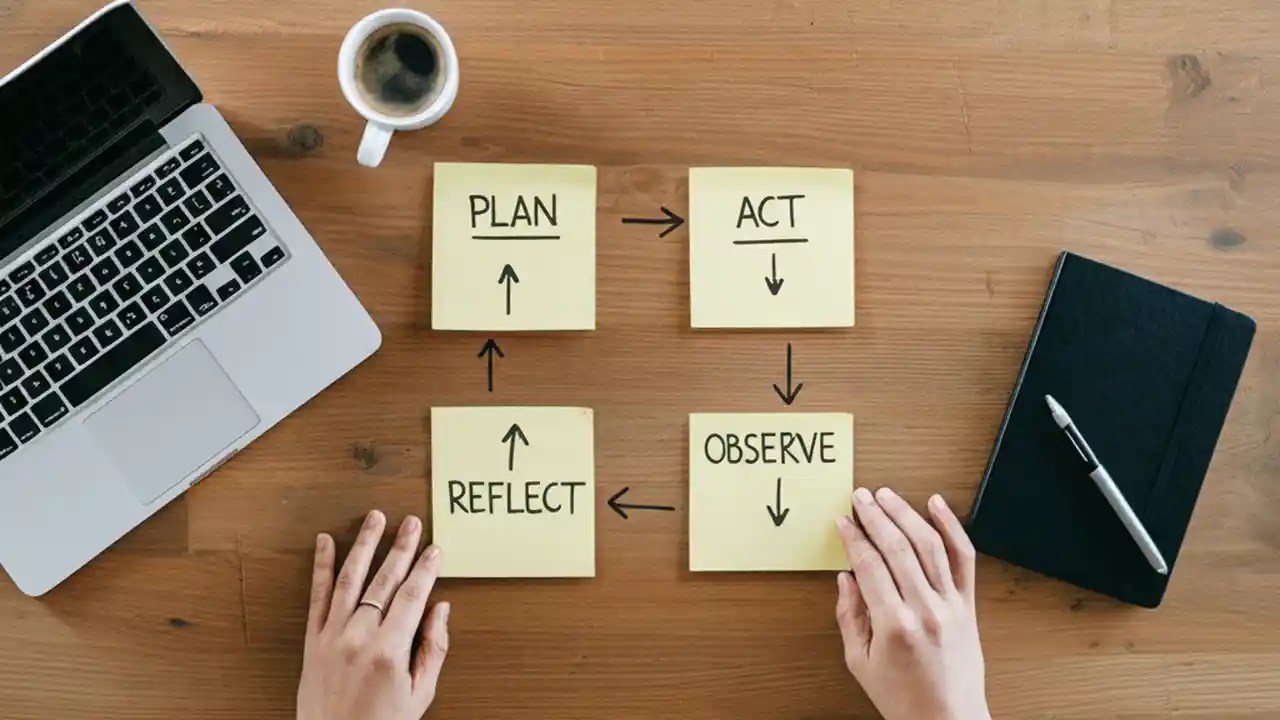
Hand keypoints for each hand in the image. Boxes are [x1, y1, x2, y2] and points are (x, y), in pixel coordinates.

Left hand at [297, 510, 449, 719]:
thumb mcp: (420, 694)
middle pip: (384, 581)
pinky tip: (325, 544)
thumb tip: (441, 610)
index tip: (435, 549)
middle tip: (411, 523)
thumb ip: (433, 649)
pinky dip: (321, 568)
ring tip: (375, 519)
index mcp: (390, 651)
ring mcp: (332, 636)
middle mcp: (359, 638)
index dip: (426, 568)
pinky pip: (316, 597)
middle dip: (400, 548)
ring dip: (364, 545)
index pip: (413, 596)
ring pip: (350, 579)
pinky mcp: (313, 641)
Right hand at [834, 488, 988, 719]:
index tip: (842, 521)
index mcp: (894, 625)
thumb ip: (849, 616)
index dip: (853, 537)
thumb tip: (845, 577)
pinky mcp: (968, 605)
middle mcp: (925, 609)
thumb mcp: (860, 662)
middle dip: (875, 516)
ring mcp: (951, 604)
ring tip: (887, 495)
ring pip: (928, 544)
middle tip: (860, 497)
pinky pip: (963, 557)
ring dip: (905, 513)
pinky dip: (952, 527)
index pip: (869, 564)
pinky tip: (936, 505)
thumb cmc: (903, 698)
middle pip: (897, 547)